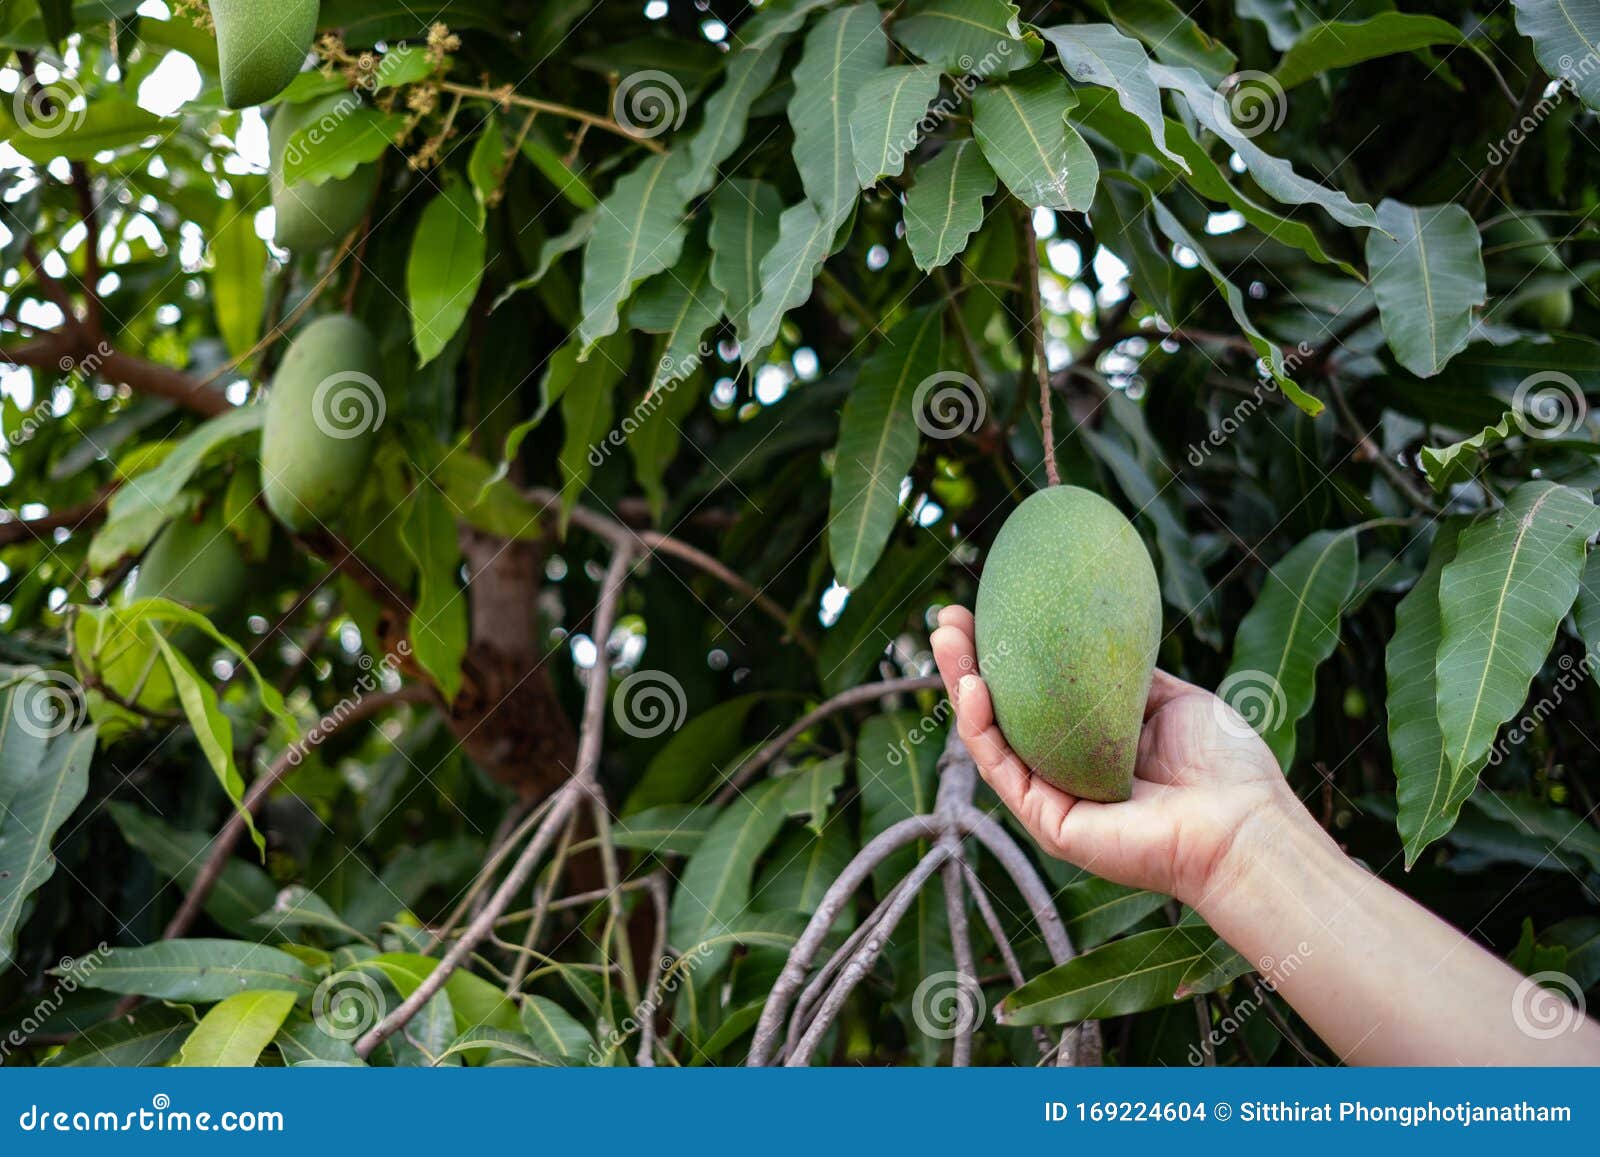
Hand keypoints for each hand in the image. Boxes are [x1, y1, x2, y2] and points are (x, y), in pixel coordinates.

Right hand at [930, 606, 1306, 908]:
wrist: (1245, 824)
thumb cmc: (1224, 766)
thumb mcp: (1170, 699)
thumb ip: (1126, 675)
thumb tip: (1094, 630)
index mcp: (1093, 747)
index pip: (1035, 697)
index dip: (1006, 654)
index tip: (984, 608)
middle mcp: (1066, 774)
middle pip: (1002, 714)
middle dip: (968, 664)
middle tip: (946, 618)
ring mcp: (1054, 800)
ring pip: (991, 738)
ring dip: (961, 686)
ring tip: (944, 638)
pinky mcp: (1050, 825)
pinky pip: (1004, 771)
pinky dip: (981, 729)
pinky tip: (972, 687)